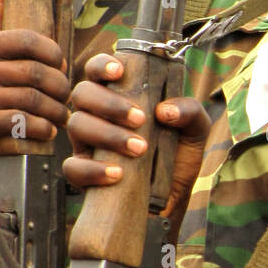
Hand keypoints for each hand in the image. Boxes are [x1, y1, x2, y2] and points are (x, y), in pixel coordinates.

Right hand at [0, 0, 68, 179]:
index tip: (60, 68)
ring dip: (56, 111)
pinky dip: (43, 129)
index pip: (30, 40)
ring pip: (35, 99)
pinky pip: (25, 122)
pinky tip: (45, 131)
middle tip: (66, 99)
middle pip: (37, 73)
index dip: (54, 56)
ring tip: (60, 116)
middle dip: (60, 89)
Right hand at [64, 52, 210, 221]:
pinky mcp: (82, 174)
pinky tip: (118, 174)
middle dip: (109, 103)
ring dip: (108, 134)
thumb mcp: (194, 132)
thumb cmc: (177, 159)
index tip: (120, 71)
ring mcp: (86, 144)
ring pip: (76, 124)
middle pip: (82, 93)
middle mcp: (96, 116)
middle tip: (140, 119)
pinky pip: (72, 167)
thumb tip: (164, 111)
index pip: (97, 70)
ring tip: (140, 148)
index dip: (101, 65)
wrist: (170, 202)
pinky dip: (94, 169)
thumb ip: (190, 112)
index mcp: (117, 97)